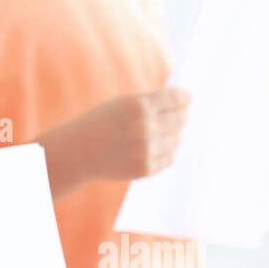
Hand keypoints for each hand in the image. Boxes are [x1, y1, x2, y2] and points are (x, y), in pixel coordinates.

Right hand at [70, 87, 190, 180]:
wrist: (79, 151)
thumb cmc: (103, 122)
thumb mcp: (123, 104)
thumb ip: (152, 103)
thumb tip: (185, 106)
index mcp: (138, 106)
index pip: (176, 99)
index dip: (185, 99)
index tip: (188, 99)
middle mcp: (144, 128)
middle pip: (180, 119)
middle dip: (182, 116)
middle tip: (181, 115)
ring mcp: (146, 150)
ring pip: (177, 139)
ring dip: (173, 135)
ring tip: (157, 134)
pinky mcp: (146, 168)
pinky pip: (170, 157)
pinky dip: (166, 151)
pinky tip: (151, 147)